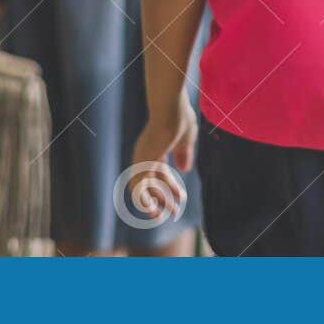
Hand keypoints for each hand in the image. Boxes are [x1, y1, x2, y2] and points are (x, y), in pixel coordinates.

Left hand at [128, 98, 197, 221]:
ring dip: (150, 202)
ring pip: (141, 186)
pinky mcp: (142, 161)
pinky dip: (143, 199)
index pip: (160, 173)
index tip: (182, 198)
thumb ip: (184, 154)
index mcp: (155, 148)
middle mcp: (145, 154)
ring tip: (158, 216)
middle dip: (162, 198)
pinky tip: (151, 210)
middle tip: (174, 213)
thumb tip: (184, 169)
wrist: (170, 107)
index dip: (170, 187)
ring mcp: (142, 157)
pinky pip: (138, 185)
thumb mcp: (186, 140)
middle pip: (150, 181)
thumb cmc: (179, 117)